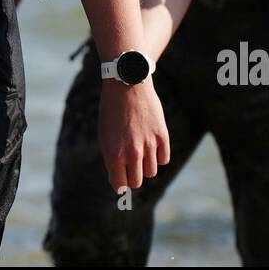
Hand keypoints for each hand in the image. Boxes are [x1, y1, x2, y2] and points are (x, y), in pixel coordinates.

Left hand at [98, 79, 170, 193]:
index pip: (120, 185)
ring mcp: (149, 145)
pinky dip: (159, 157)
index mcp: (114, 154)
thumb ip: (113, 159)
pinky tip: (152, 146)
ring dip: (146, 166)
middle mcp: (132, 153)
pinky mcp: (162, 136)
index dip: (120, 184)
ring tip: (140, 151)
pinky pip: (164, 160)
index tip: (121, 179)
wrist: (127, 85)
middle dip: (133, 177)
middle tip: (130, 167)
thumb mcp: (105, 136)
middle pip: (137, 182)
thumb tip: (119, 179)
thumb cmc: (112, 111)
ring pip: (151, 172)